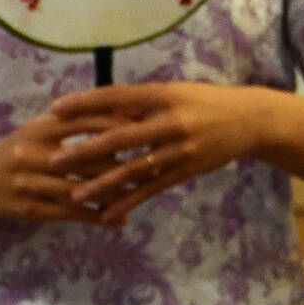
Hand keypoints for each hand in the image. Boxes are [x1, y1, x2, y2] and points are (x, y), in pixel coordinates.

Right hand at [0, 110, 133, 225]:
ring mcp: (30, 183)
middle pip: (86, 158)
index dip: (113, 123)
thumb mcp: (36, 133)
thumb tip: (119, 119)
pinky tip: (119, 219)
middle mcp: (31, 154)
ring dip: (115, 193)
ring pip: (82, 189)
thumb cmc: (16, 152)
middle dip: (122, 161)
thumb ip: (69, 127)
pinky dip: (98, 216)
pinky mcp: (31, 209)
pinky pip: (71, 213)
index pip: (81, 122)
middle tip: (153, 163)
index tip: (143, 126)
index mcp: (36, 129)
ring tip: (141, 193)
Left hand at [48, 82, 270, 223]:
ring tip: (76, 194)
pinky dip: (130, 201)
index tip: (55, 110)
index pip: (116, 97)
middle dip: (86, 150)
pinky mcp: (188, 171)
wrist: (248, 120)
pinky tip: (109, 212)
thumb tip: (96, 108)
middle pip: (121, 137)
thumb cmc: (200, 100)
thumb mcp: (170, 92)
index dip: (84, 103)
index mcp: (161, 96)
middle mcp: (170, 123)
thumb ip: (137, 103)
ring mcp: (181, 150)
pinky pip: (154, 188)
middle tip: (55, 160)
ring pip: (135, 169)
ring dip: (103, 184)